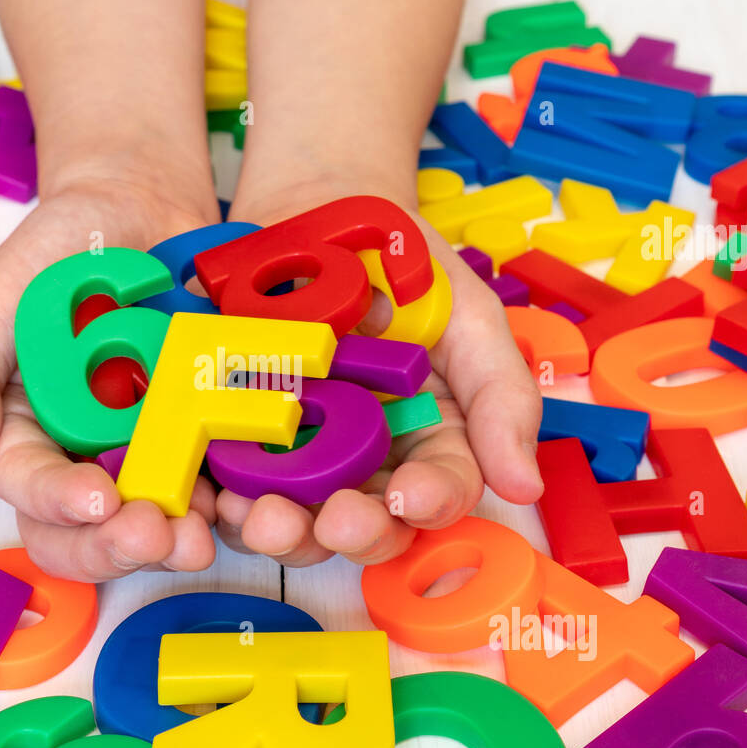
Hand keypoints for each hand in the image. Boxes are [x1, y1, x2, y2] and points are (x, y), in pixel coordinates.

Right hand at [0, 176, 222, 581]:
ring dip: (176, 541)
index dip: (59, 504)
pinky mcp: (206, 438)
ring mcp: (149, 452)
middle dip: (117, 546)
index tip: (96, 501)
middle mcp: (83, 457)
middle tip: (155, 536)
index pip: (28, 489)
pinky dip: (232, 503)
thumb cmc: (59, 253)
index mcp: (22, 433)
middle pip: (87, 533)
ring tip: (201, 536)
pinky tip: (244, 502)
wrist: (143, 209)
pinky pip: (221, 487)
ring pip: (155, 525)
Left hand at [215, 177, 544, 568]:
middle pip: (371, 524)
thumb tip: (526, 487)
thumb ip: (502, 396)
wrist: (315, 215)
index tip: (414, 497)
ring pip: (299, 521)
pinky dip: (226, 502)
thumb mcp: (469, 313)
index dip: (431, 503)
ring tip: (266, 518)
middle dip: (356, 532)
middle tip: (337, 521)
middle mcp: (369, 463)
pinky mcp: (240, 443)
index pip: (441, 490)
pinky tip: (220, 496)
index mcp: (431, 440)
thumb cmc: (401, 266)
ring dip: (286, 532)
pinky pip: (232, 488)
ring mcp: (303, 458)